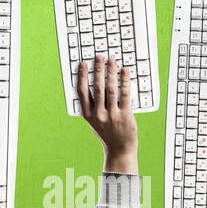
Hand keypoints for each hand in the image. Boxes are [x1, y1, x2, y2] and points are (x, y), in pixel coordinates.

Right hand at [77, 56, 137, 173]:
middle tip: (99, 57)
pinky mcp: (125, 115)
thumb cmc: (107, 133)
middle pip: (97, 87)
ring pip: (110, 89)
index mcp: (88, 114)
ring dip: (111, 72)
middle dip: (98, 70)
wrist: (119, 150)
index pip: (82, 91)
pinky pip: (125, 94)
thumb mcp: (94, 121)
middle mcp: (98, 114)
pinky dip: (124, 81)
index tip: (83, 64)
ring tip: (112, 61)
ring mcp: (112, 115)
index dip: (82, 76)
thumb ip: (92, 106)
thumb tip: (92, 84)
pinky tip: (124, 72)